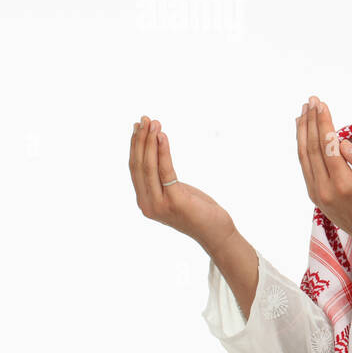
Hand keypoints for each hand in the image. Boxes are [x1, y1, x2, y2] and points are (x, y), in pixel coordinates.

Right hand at [128, 115, 235, 249]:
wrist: (217, 234)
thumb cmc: (199, 212)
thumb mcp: (176, 193)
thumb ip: (163, 181)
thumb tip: (157, 157)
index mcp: (145, 201)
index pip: (134, 169)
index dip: (134, 146)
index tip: (137, 126)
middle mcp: (147, 204)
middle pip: (138, 165)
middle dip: (140, 139)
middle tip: (144, 118)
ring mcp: (159, 204)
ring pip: (149, 167)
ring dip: (149, 142)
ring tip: (153, 123)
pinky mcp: (175, 201)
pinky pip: (166, 171)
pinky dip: (163, 151)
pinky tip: (162, 137)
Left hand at [296, 95, 351, 248]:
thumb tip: (343, 143)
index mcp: (342, 186)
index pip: (328, 147)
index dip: (323, 124)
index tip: (322, 104)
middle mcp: (323, 189)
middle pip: (312, 148)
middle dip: (311, 121)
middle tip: (311, 100)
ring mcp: (316, 192)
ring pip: (304, 156)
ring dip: (303, 131)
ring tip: (304, 110)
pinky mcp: (314, 193)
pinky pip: (305, 165)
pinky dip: (302, 145)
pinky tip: (303, 132)